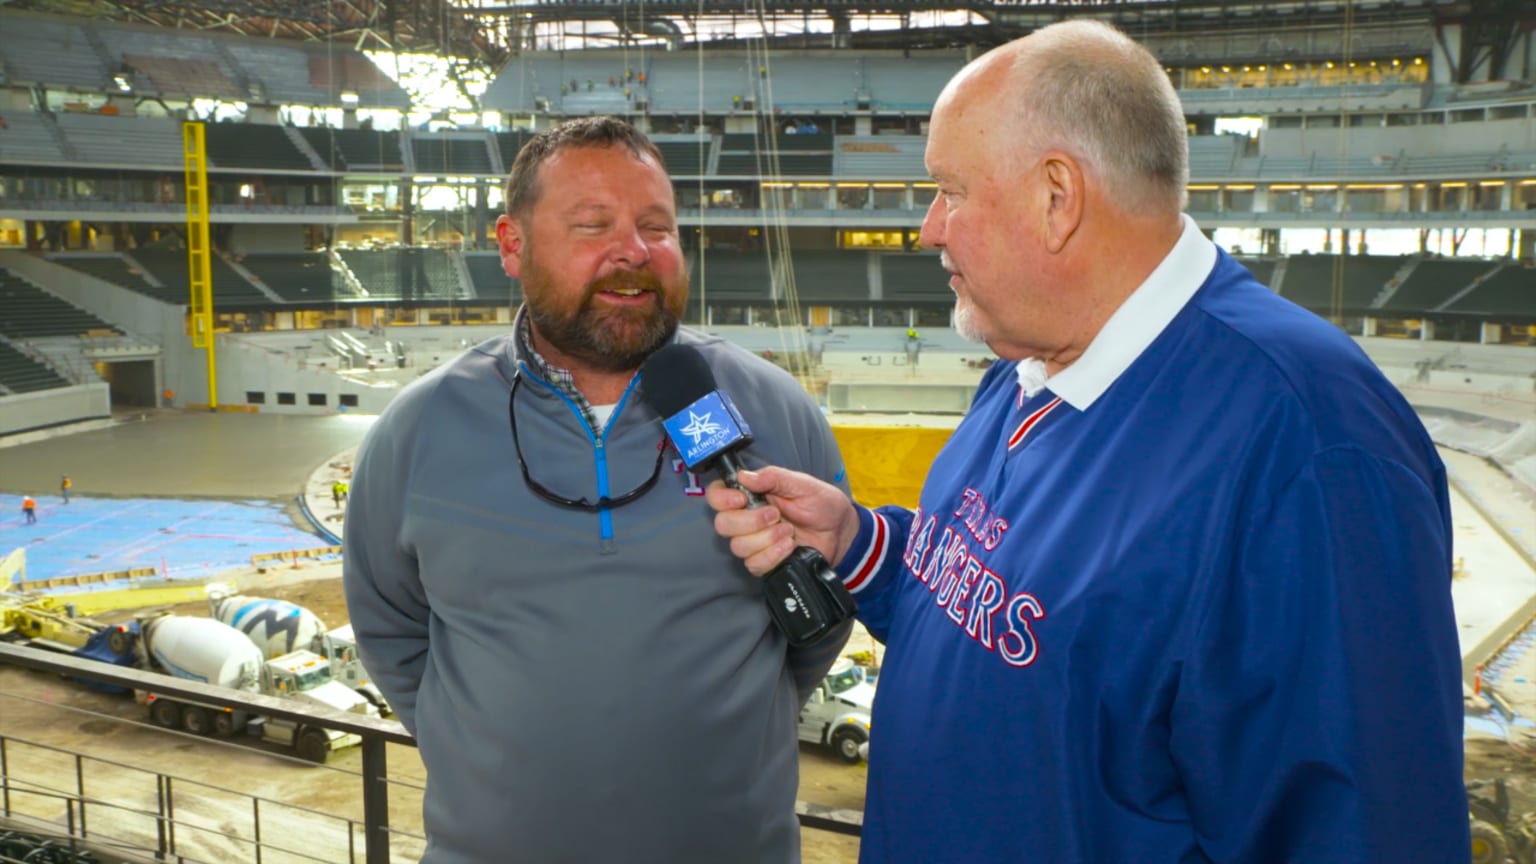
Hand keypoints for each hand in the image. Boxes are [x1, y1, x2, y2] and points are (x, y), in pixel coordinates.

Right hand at [704, 467, 859, 576]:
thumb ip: (773, 477)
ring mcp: (754, 542)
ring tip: (788, 531)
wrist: (840, 532)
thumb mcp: (801, 483)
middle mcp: (747, 518)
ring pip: (738, 547)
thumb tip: (743, 476)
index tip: (742, 499)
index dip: (722, 499)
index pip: (717, 495)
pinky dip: (772, 556)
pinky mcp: (764, 562)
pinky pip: (754, 565)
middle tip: (775, 515)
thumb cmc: (821, 503)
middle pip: (723, 525)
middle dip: (750, 521)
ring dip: (765, 539)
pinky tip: (789, 547)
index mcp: (751, 494)